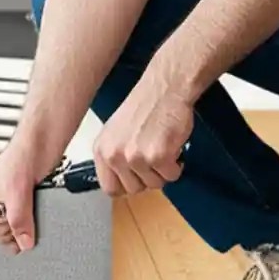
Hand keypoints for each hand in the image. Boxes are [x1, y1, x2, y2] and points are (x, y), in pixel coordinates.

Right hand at [0, 142, 56, 254]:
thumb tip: (24, 243)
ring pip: (8, 218)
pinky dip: (28, 215)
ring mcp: (4, 190)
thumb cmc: (24, 157)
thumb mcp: (19, 196)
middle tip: (22, 232)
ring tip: (30, 220)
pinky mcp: (19, 188)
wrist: (43, 139)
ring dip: (20, 223)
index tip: (13, 237)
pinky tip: (36, 212)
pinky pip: (20, 210)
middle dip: (9, 230)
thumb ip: (19, 222)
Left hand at [92, 69, 193, 196]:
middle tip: (154, 157)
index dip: (127, 184)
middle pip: (134, 190)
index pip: (109, 188)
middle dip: (148, 177)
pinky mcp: (158, 157)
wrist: (164, 89)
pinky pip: (171, 176)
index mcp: (101, 150)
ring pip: (154, 185)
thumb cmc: (144, 107)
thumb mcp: (115, 133)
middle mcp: (114, 156)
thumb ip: (114, 157)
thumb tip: (121, 181)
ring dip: (163, 171)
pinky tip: (173, 147)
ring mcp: (135, 158)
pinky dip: (176, 166)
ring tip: (163, 149)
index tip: (137, 177)